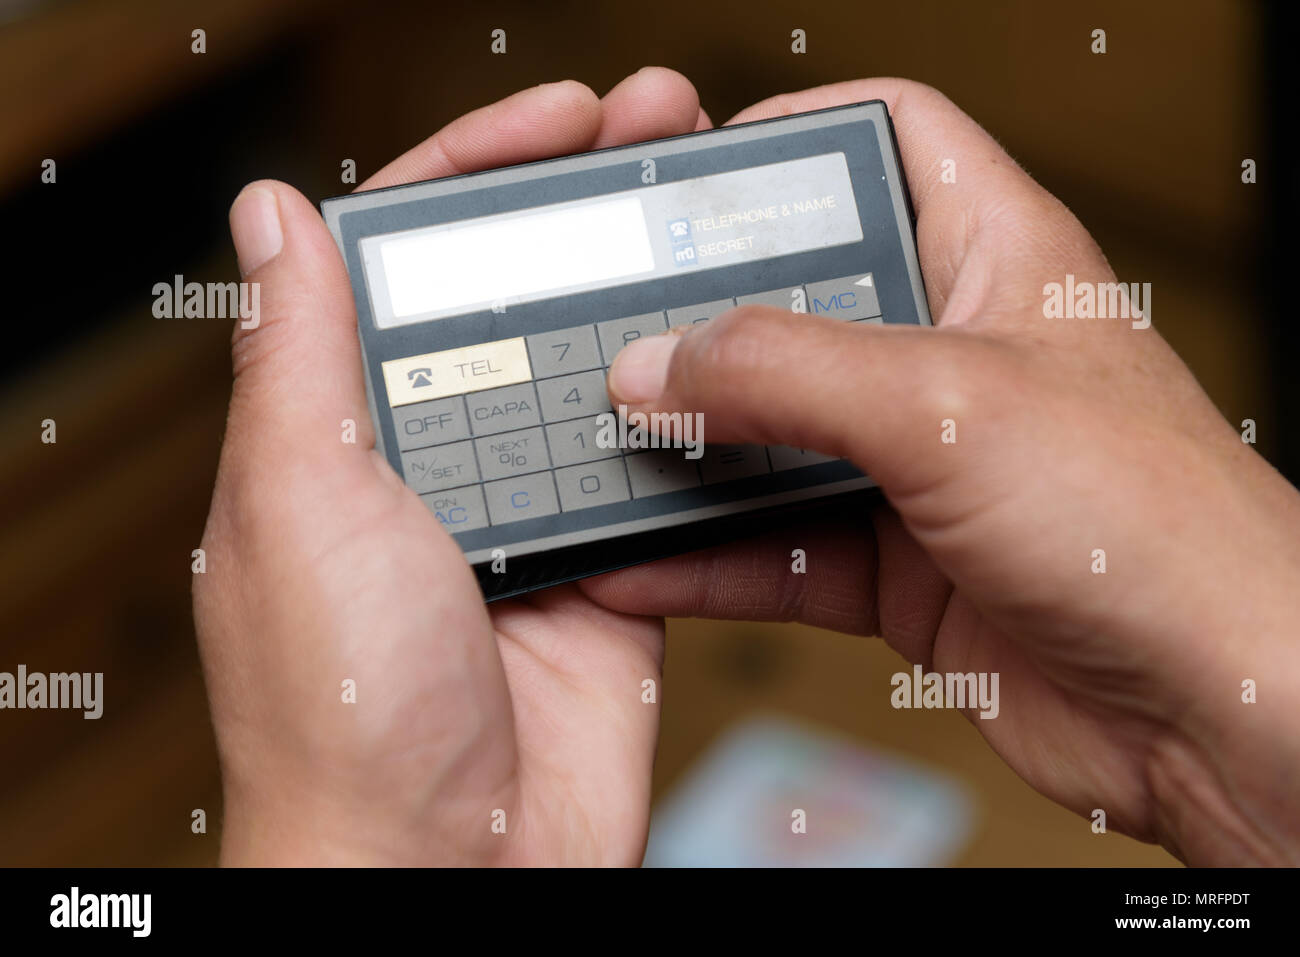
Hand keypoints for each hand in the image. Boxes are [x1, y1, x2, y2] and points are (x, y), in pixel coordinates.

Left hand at [194, 69, 711, 865]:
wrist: (452, 869)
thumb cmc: (340, 715)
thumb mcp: (300, 504)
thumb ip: (301, 358)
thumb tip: (274, 218)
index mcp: (344, 433)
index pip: (405, 264)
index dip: (473, 171)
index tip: (553, 120)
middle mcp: (437, 465)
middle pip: (514, 302)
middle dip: (581, 211)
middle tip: (657, 140)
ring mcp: (529, 515)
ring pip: (597, 375)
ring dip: (646, 297)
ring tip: (708, 220)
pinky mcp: (609, 571)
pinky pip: (660, 474)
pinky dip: (696, 416)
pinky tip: (733, 352)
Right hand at [587, 78, 1299, 865]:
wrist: (1215, 711)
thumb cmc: (1154, 530)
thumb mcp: (949, 405)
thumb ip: (786, 373)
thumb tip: (657, 361)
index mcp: (995, 259)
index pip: (891, 136)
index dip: (794, 136)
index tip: (689, 169)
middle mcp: (950, 354)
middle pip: (800, 301)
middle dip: (702, 322)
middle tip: (608, 331)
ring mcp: (921, 463)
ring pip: (775, 438)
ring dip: (689, 455)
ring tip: (598, 454)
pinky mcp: (899, 562)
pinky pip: (777, 547)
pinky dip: (708, 558)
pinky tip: (641, 562)